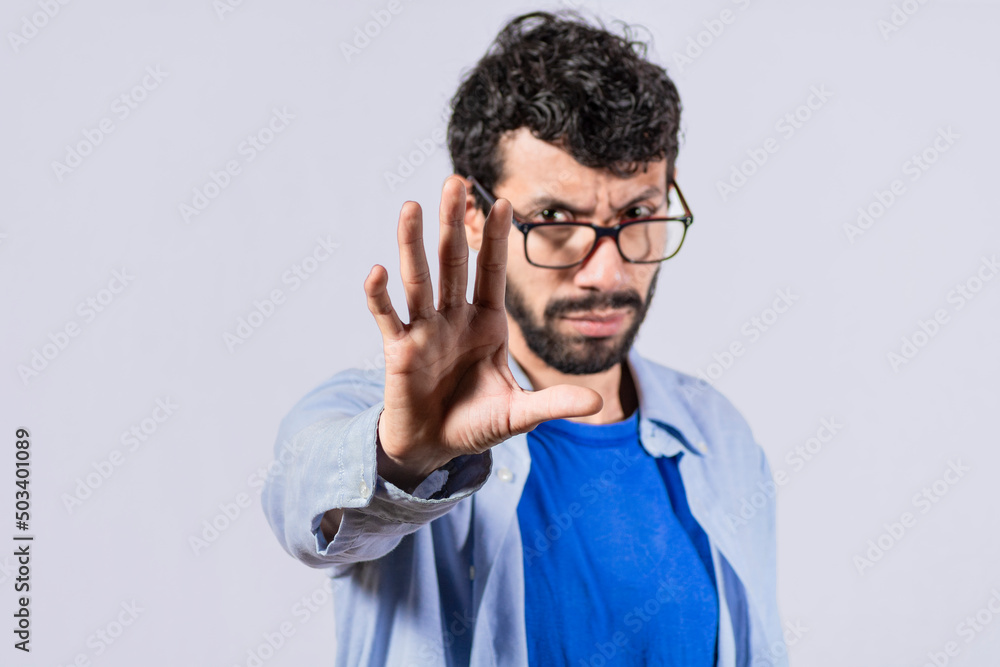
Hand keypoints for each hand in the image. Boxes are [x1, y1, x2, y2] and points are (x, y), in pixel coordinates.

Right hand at [364, 175, 602, 490]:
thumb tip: (598, 405)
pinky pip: (387, 317)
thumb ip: (553, 404)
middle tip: (455, 181)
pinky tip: (376, 271)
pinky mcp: (398, 350)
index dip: (500, 241)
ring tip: (410, 207)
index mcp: (486, 324)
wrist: (434, 448)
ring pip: (419, 280)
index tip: (506, 203)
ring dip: (413, 244)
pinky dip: (379, 297)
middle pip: (454, 263)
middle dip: (455, 224)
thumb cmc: (475, 425)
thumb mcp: (519, 415)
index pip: (493, 273)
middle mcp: (454, 318)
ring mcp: (425, 331)